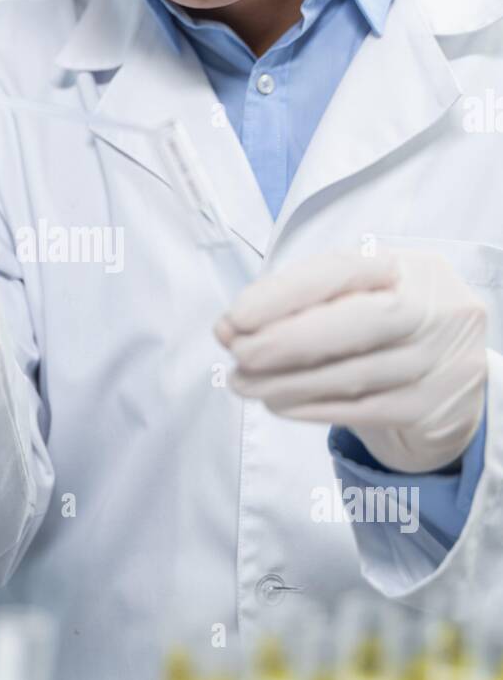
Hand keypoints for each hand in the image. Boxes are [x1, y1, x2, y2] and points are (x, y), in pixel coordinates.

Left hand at [215, 248, 487, 472]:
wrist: (450, 384)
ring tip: (243, 383)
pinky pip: (361, 411)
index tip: (236, 317)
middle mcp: (436, 309)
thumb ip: (298, 305)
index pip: (343, 271)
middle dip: (287, 340)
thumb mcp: (357, 299)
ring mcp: (439, 361)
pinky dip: (311, 407)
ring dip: (286, 382)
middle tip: (238, 354)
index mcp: (413, 268)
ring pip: (354, 374)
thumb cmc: (386, 330)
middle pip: (359, 321)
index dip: (286, 294)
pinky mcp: (430, 408)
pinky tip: (279, 404)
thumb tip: (230, 329)